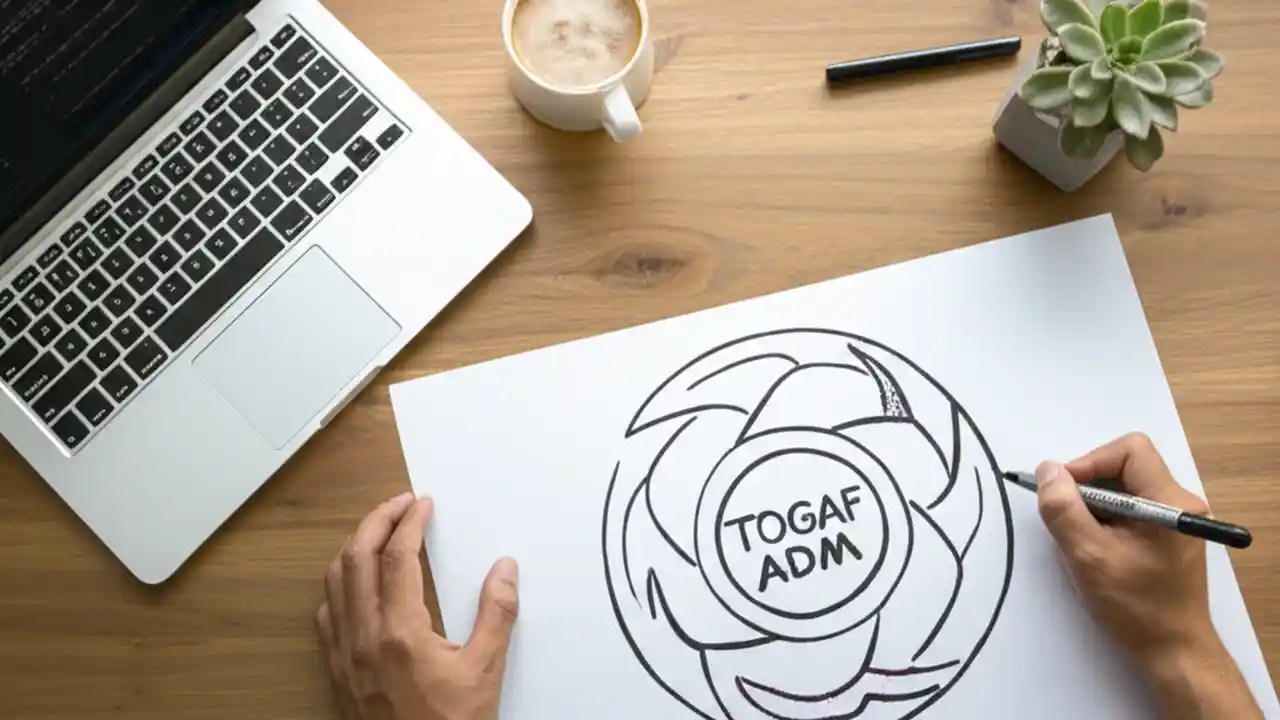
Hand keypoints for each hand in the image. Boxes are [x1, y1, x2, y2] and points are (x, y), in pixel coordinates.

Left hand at [316, 493, 519, 719]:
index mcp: (400, 631)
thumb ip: (496, 614)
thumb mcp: (485, 672)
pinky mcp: (336, 673)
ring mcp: (344, 655)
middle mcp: (363, 637)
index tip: (423, 504)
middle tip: (399, 504)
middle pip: (356, 557)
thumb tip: (504, 569)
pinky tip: (354, 587)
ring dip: (353, 548)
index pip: (399, 556)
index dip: (410, 522)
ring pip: (334, 582)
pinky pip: (326, 616)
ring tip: (377, 534)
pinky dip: (337, 587)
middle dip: (377, 521)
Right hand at [1036, 432, 1261, 719]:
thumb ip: (1064, 510)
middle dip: (1088, 487)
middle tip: (1066, 518)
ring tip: (1080, 539)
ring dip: (1094, 506)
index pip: (1129, 451)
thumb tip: (1047, 470)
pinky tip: (1095, 548)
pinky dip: (1105, 520)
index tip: (1062, 491)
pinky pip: (1130, 509)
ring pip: (1124, 489)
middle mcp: (1180, 503)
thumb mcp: (1089, 557)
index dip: (1090, 462)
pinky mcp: (1168, 535)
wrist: (1173, 651)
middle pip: (1125, 467)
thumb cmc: (1135, 607)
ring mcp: (1176, 520)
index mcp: (1171, 502)